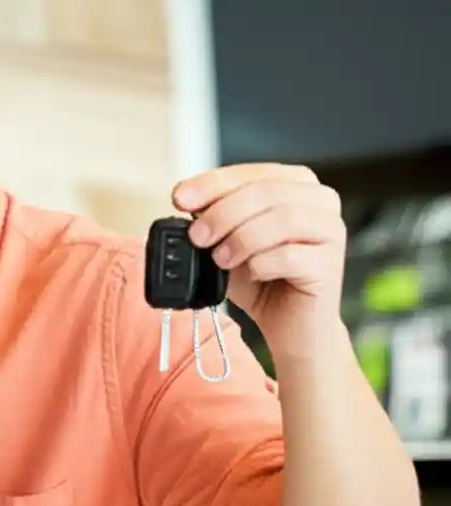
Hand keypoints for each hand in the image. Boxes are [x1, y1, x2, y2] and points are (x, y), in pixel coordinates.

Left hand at [172, 162, 347, 357]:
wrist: (291, 328)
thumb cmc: (262, 281)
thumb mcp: (228, 243)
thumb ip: (214, 220)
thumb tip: (187, 203)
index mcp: (296, 184)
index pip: (253, 172)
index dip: (213, 183)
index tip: (179, 197)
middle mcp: (321, 200)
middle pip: (267, 191)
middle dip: (223, 212)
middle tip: (197, 236)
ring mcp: (332, 231)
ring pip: (283, 218)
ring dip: (241, 238)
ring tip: (220, 259)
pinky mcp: (330, 265)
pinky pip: (289, 255)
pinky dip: (260, 264)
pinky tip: (252, 273)